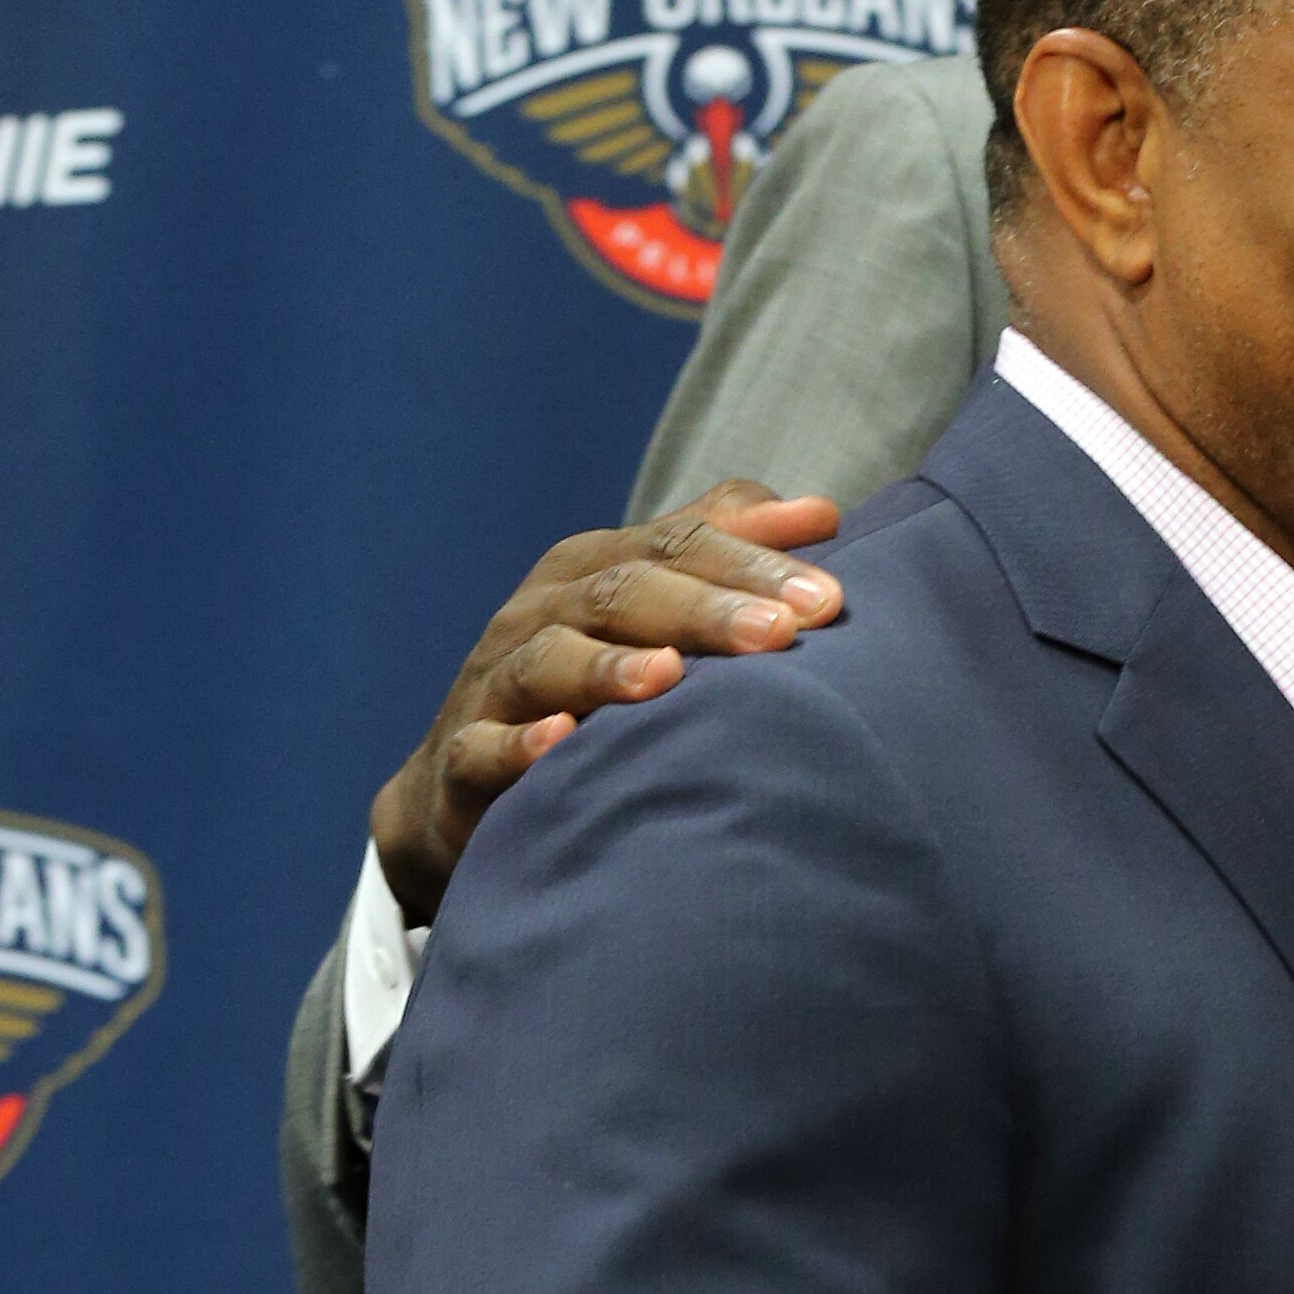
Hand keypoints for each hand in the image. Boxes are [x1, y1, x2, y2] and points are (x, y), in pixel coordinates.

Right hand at [368, 483, 845, 923]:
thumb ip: (724, 552)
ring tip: (669, 675)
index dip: (752, 563)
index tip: (830, 598)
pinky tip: (561, 741)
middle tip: (781, 632)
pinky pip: (484, 747)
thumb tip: (823, 511)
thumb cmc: (584, 683)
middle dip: (704, 610)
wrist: (463, 782)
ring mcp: (496, 682)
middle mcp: (542, 611)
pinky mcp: (464, 757)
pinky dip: (521, 744)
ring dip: (610, 668)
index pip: (678, 545)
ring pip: (550, 659)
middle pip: (624, 593)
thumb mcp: (648, 606)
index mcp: (593, 568)